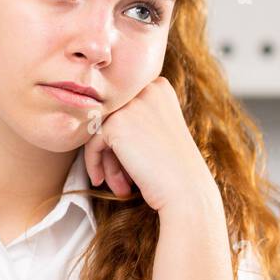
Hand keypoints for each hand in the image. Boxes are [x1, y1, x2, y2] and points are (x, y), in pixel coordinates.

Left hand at [82, 76, 217, 212]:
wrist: (187, 191)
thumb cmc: (174, 170)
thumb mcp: (156, 133)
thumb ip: (132, 121)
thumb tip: (93, 124)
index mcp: (159, 87)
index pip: (123, 108)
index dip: (122, 138)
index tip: (128, 164)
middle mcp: (147, 89)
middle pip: (111, 118)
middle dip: (112, 151)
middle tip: (122, 178)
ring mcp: (132, 104)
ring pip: (100, 131)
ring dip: (106, 160)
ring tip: (118, 184)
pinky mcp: (116, 123)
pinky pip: (92, 142)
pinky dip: (93, 163)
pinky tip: (101, 181)